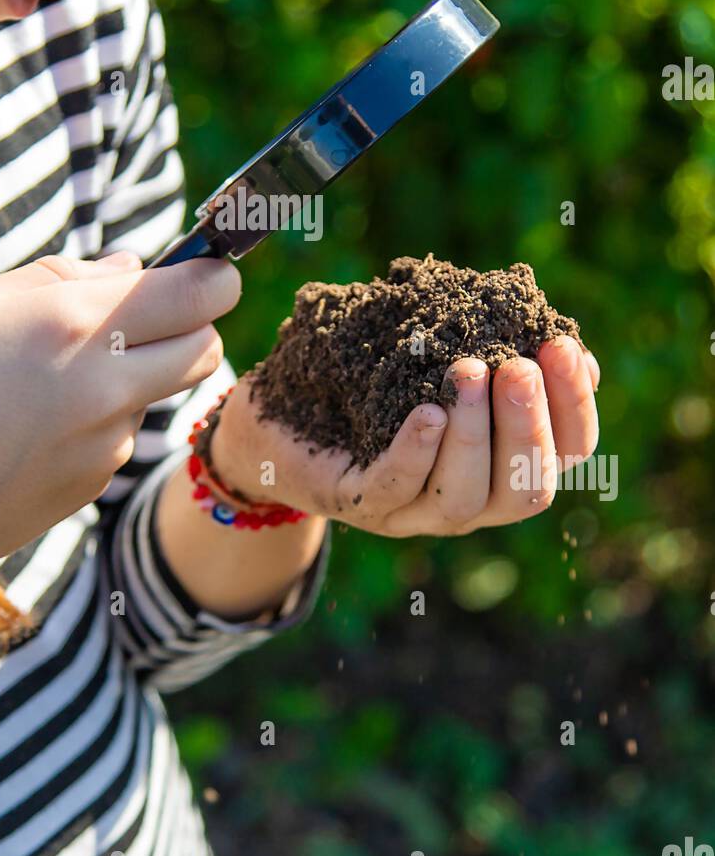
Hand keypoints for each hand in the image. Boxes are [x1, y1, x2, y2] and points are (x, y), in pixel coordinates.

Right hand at [0, 252, 239, 576]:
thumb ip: (62, 276)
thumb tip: (131, 267)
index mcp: (79, 326)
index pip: (204, 292)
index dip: (212, 273)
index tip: (194, 268)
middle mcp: (110, 386)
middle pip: (208, 346)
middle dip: (192, 324)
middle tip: (142, 315)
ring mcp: (110, 443)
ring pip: (160, 390)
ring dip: (136, 373)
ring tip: (52, 378)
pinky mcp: (98, 483)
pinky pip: (121, 434)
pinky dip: (99, 420)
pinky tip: (34, 427)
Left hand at [210, 337, 599, 537]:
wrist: (282, 413)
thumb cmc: (375, 380)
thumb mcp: (441, 361)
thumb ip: (498, 356)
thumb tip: (566, 344)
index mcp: (503, 464)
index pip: (568, 452)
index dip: (574, 404)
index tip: (562, 346)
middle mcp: (468, 501)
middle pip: (526, 489)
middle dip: (528, 426)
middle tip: (517, 365)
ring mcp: (412, 511)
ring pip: (465, 499)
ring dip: (474, 435)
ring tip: (468, 372)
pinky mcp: (356, 503)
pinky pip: (394, 489)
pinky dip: (416, 454)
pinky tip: (426, 413)